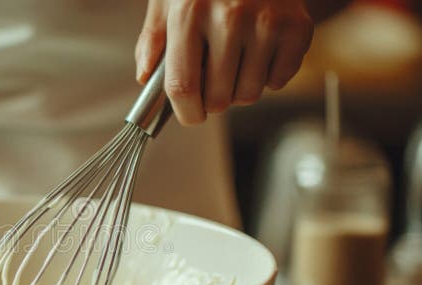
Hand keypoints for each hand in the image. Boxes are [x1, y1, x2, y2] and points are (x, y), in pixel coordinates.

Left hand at [135, 0, 312, 124]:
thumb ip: (153, 37)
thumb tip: (145, 76)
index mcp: (190, 12)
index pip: (183, 85)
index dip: (185, 112)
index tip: (190, 115)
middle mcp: (230, 17)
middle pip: (218, 98)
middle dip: (212, 101)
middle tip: (213, 81)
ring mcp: (266, 23)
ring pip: (249, 94)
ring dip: (239, 89)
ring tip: (236, 61)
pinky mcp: (296, 28)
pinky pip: (278, 82)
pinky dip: (268, 76)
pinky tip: (259, 51)